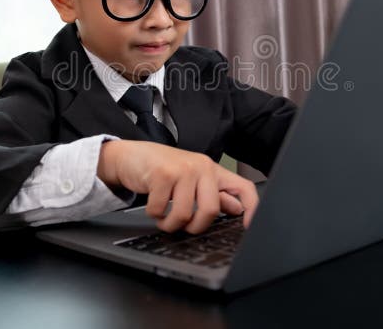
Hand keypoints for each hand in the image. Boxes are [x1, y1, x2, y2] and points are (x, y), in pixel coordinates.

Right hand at [97, 140, 258, 233]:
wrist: (130, 155)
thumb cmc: (162, 169)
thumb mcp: (192, 179)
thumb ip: (214, 194)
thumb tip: (237, 208)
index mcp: (213, 170)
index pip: (243, 188)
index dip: (252, 209)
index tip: (248, 227)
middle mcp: (201, 166)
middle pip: (211, 210)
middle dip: (195, 227)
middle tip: (184, 226)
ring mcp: (182, 169)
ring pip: (184, 214)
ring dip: (170, 224)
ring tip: (164, 217)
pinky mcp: (162, 173)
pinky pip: (160, 210)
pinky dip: (154, 215)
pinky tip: (153, 205)